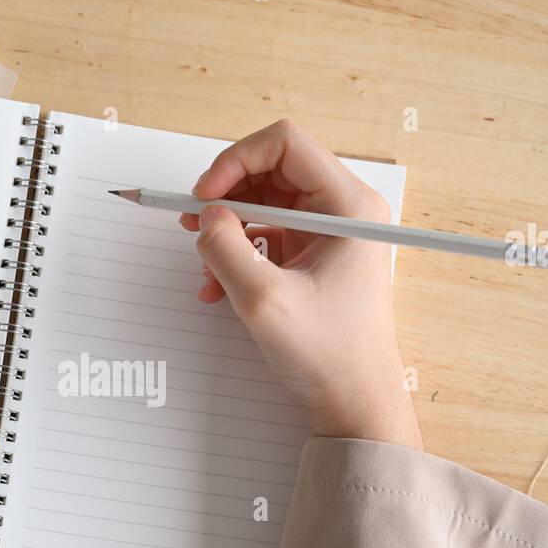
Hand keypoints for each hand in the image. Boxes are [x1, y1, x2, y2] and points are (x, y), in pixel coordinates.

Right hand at [181, 119, 421, 449]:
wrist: (356, 403)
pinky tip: (216, 284)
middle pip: (271, 170)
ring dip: (226, 226)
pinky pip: (266, 234)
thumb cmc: (331, 357)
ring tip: (203, 259)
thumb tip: (206, 217)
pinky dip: (237, 252)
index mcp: (349, 207)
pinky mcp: (314, 257)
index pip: (285, 144)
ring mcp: (329, 234)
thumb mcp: (264, 300)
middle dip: (225, 194)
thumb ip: (225, 249)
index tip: (205, 195)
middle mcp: (344, 211)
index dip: (235, 161)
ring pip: (264, 202)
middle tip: (192, 222)